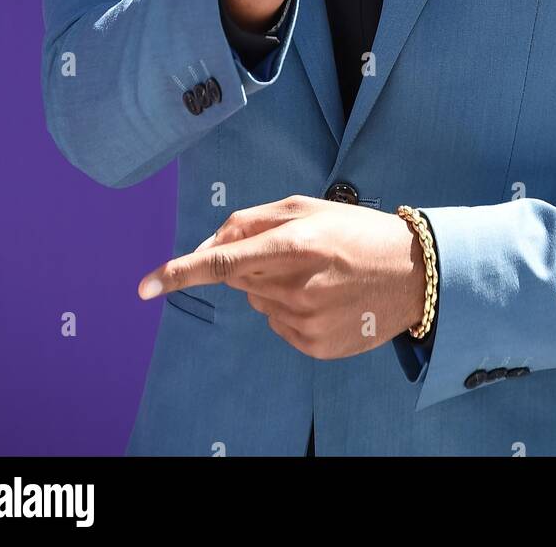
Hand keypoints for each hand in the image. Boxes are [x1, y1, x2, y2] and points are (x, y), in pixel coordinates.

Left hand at [136, 195, 427, 358]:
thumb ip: (252, 221)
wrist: (412, 274)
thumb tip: (210, 246)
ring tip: (318, 274)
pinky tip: (323, 297)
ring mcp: (303, 321)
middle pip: (238, 279)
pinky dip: (289, 310)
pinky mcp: (312, 345)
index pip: (221, 263)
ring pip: (256, 302)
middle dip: (251, 263)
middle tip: (294, 251)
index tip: (143, 285)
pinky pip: (277, 325)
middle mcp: (294, 286)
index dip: (178, 272)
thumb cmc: (356, 232)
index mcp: (293, 244)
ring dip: (272, 286)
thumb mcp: (307, 208)